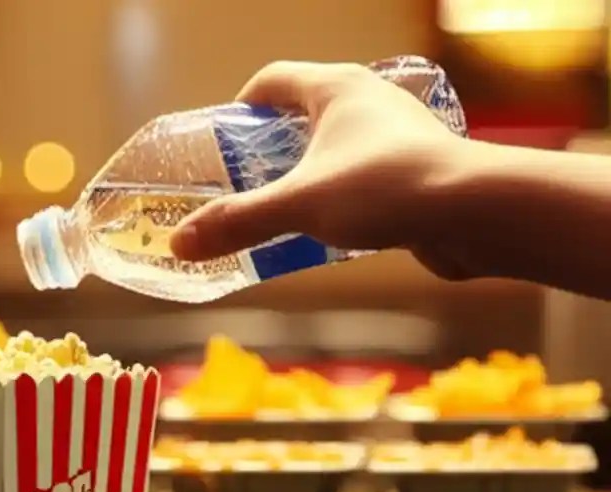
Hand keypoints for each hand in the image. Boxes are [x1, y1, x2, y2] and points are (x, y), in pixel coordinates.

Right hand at [170, 61, 476, 279]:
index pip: (272, 82)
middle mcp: (367, 102)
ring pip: (331, 151)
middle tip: (240, 189)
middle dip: (266, 153)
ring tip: (278, 216)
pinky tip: (325, 235)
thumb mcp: (300, 206)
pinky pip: (359, 180)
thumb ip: (238, 222)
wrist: (479, 214)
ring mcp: (394, 137)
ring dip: (302, 180)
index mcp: (336, 88)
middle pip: (300, 117)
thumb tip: (177, 244)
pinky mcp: (414, 172)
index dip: (239, 110)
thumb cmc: (388, 189)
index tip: (219, 148)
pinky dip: (335, 201)